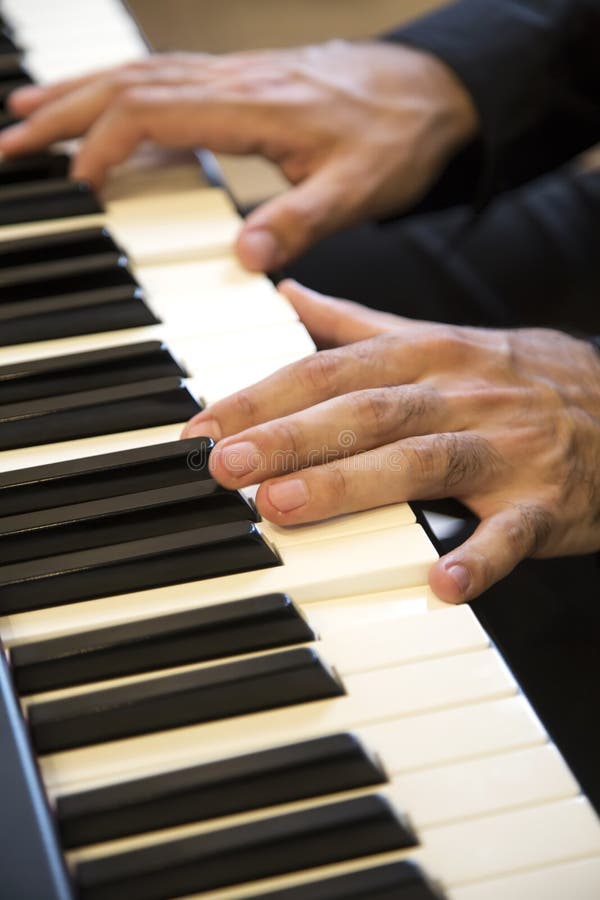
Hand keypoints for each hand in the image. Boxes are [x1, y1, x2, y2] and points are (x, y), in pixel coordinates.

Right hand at [2, 41, 476, 269]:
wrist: (429, 92)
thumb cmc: (395, 137)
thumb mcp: (357, 190)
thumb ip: (300, 220)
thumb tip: (244, 257)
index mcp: (255, 107)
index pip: (154, 110)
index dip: (106, 142)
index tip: (77, 182)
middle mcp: (234, 83)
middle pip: (128, 83)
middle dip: (63, 112)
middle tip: (12, 143)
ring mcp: (234, 78)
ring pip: (138, 74)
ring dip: (79, 95)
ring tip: (28, 118)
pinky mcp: (239, 85)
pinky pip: (164, 80)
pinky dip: (119, 94)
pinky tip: (100, 113)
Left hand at [182, 281, 599, 603]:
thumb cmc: (516, 379)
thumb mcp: (441, 337)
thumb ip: (360, 321)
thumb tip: (291, 293)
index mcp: (427, 354)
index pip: (329, 370)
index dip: (262, 397)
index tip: (201, 428)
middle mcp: (460, 394)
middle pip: (365, 411)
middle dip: (289, 437)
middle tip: (223, 465)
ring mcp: (506, 447)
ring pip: (423, 459)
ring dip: (353, 484)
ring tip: (285, 507)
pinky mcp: (546, 500)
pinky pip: (512, 531)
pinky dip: (480, 556)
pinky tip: (441, 582)